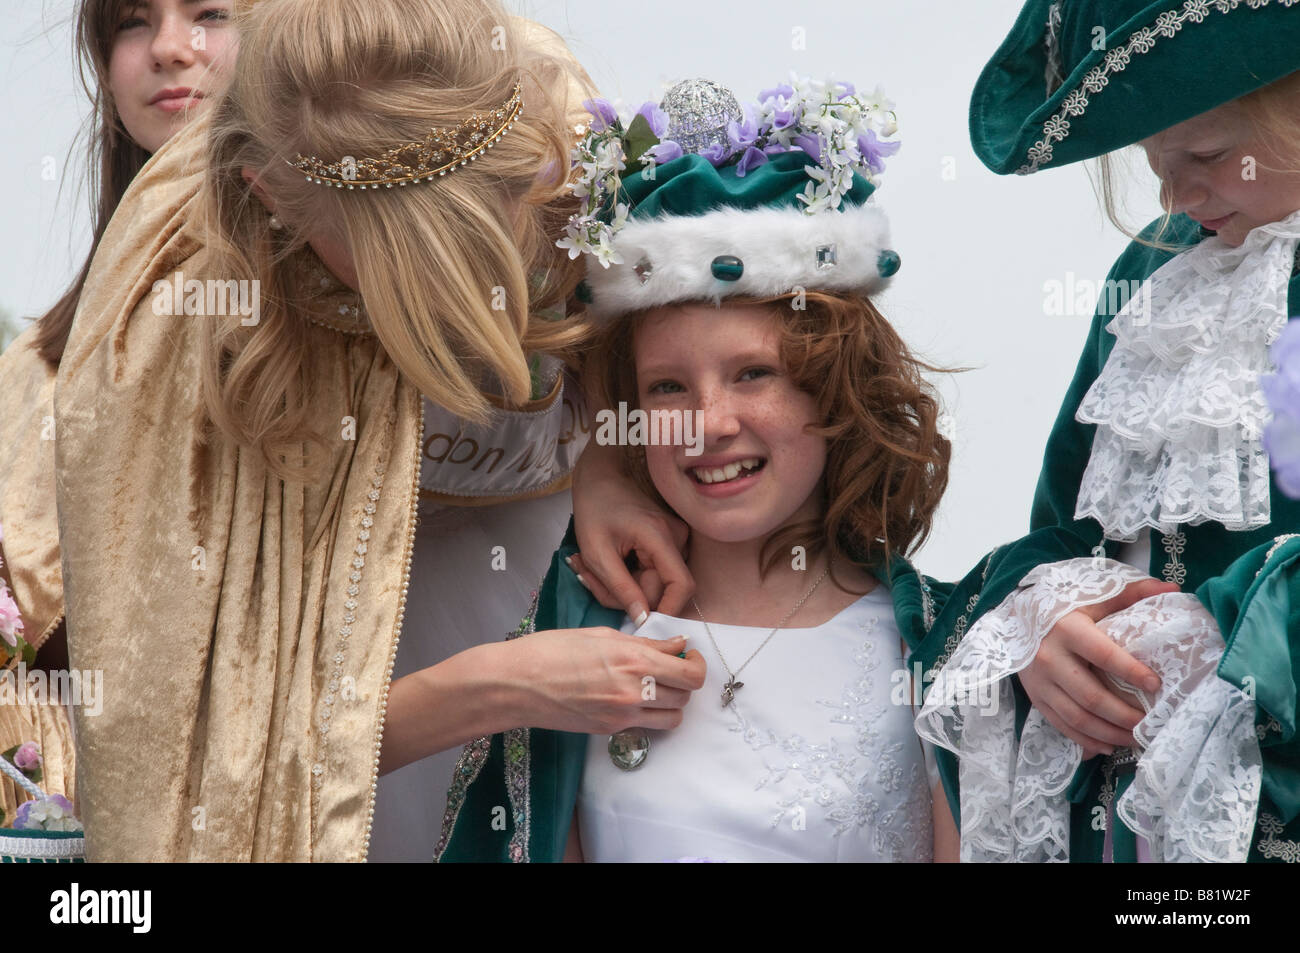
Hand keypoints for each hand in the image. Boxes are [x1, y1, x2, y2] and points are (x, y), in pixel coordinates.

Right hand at [505, 626, 706, 733]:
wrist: (517, 683)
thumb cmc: (552, 650)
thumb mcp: (602, 635)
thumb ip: (647, 643)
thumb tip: (678, 645)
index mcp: (634, 660)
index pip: (690, 675)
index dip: (697, 666)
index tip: (688, 657)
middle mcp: (634, 691)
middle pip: (685, 697)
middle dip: (684, 682)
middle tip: (671, 669)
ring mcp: (622, 715)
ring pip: (672, 718)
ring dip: (671, 702)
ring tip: (655, 686)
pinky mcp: (609, 730)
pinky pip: (645, 725)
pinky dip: (648, 714)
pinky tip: (631, 697)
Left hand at [571, 439, 693, 620]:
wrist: (601, 475)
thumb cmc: (594, 507)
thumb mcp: (597, 553)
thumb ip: (621, 589)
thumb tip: (643, 619)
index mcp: (661, 537)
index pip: (681, 586)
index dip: (667, 610)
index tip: (639, 622)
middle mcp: (677, 537)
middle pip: (660, 587)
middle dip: (625, 594)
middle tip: (588, 578)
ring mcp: (675, 537)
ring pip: (654, 581)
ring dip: (622, 584)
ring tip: (590, 566)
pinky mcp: (668, 539)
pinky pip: (652, 569)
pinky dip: (627, 573)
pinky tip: (606, 559)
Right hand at [1019, 577, 1176, 758]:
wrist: (1015, 617)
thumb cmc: (1063, 608)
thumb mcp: (1092, 597)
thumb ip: (1131, 594)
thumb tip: (1172, 588)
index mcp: (1066, 630)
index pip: (1102, 655)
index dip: (1130, 671)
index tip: (1156, 684)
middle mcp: (1049, 657)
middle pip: (1090, 696)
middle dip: (1124, 715)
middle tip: (1149, 722)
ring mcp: (1039, 681)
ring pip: (1076, 717)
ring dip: (1108, 733)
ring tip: (1134, 738)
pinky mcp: (1035, 696)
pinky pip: (1060, 724)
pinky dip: (1085, 740)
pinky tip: (1107, 746)